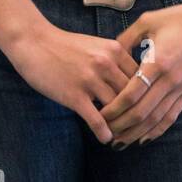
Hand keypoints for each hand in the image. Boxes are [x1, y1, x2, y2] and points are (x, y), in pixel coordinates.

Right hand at [5, 23, 139, 143]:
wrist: (34, 42)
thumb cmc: (65, 45)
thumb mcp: (97, 45)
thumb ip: (115, 60)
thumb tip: (133, 79)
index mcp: (115, 50)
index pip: (142, 78)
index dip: (146, 95)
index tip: (147, 107)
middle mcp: (106, 64)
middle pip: (133, 95)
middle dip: (137, 112)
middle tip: (139, 127)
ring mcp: (90, 80)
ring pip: (117, 109)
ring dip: (121, 125)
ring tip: (124, 136)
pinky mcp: (74, 95)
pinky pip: (96, 119)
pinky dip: (104, 132)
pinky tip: (106, 138)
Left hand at [102, 0, 181, 147]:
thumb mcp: (149, 20)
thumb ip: (127, 37)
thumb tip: (109, 52)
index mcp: (158, 61)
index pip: (131, 94)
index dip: (114, 107)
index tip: (99, 113)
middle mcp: (170, 80)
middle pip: (141, 112)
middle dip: (120, 125)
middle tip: (104, 132)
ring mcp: (181, 88)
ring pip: (155, 119)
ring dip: (136, 133)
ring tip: (119, 142)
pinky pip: (171, 117)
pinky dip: (156, 131)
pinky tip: (143, 139)